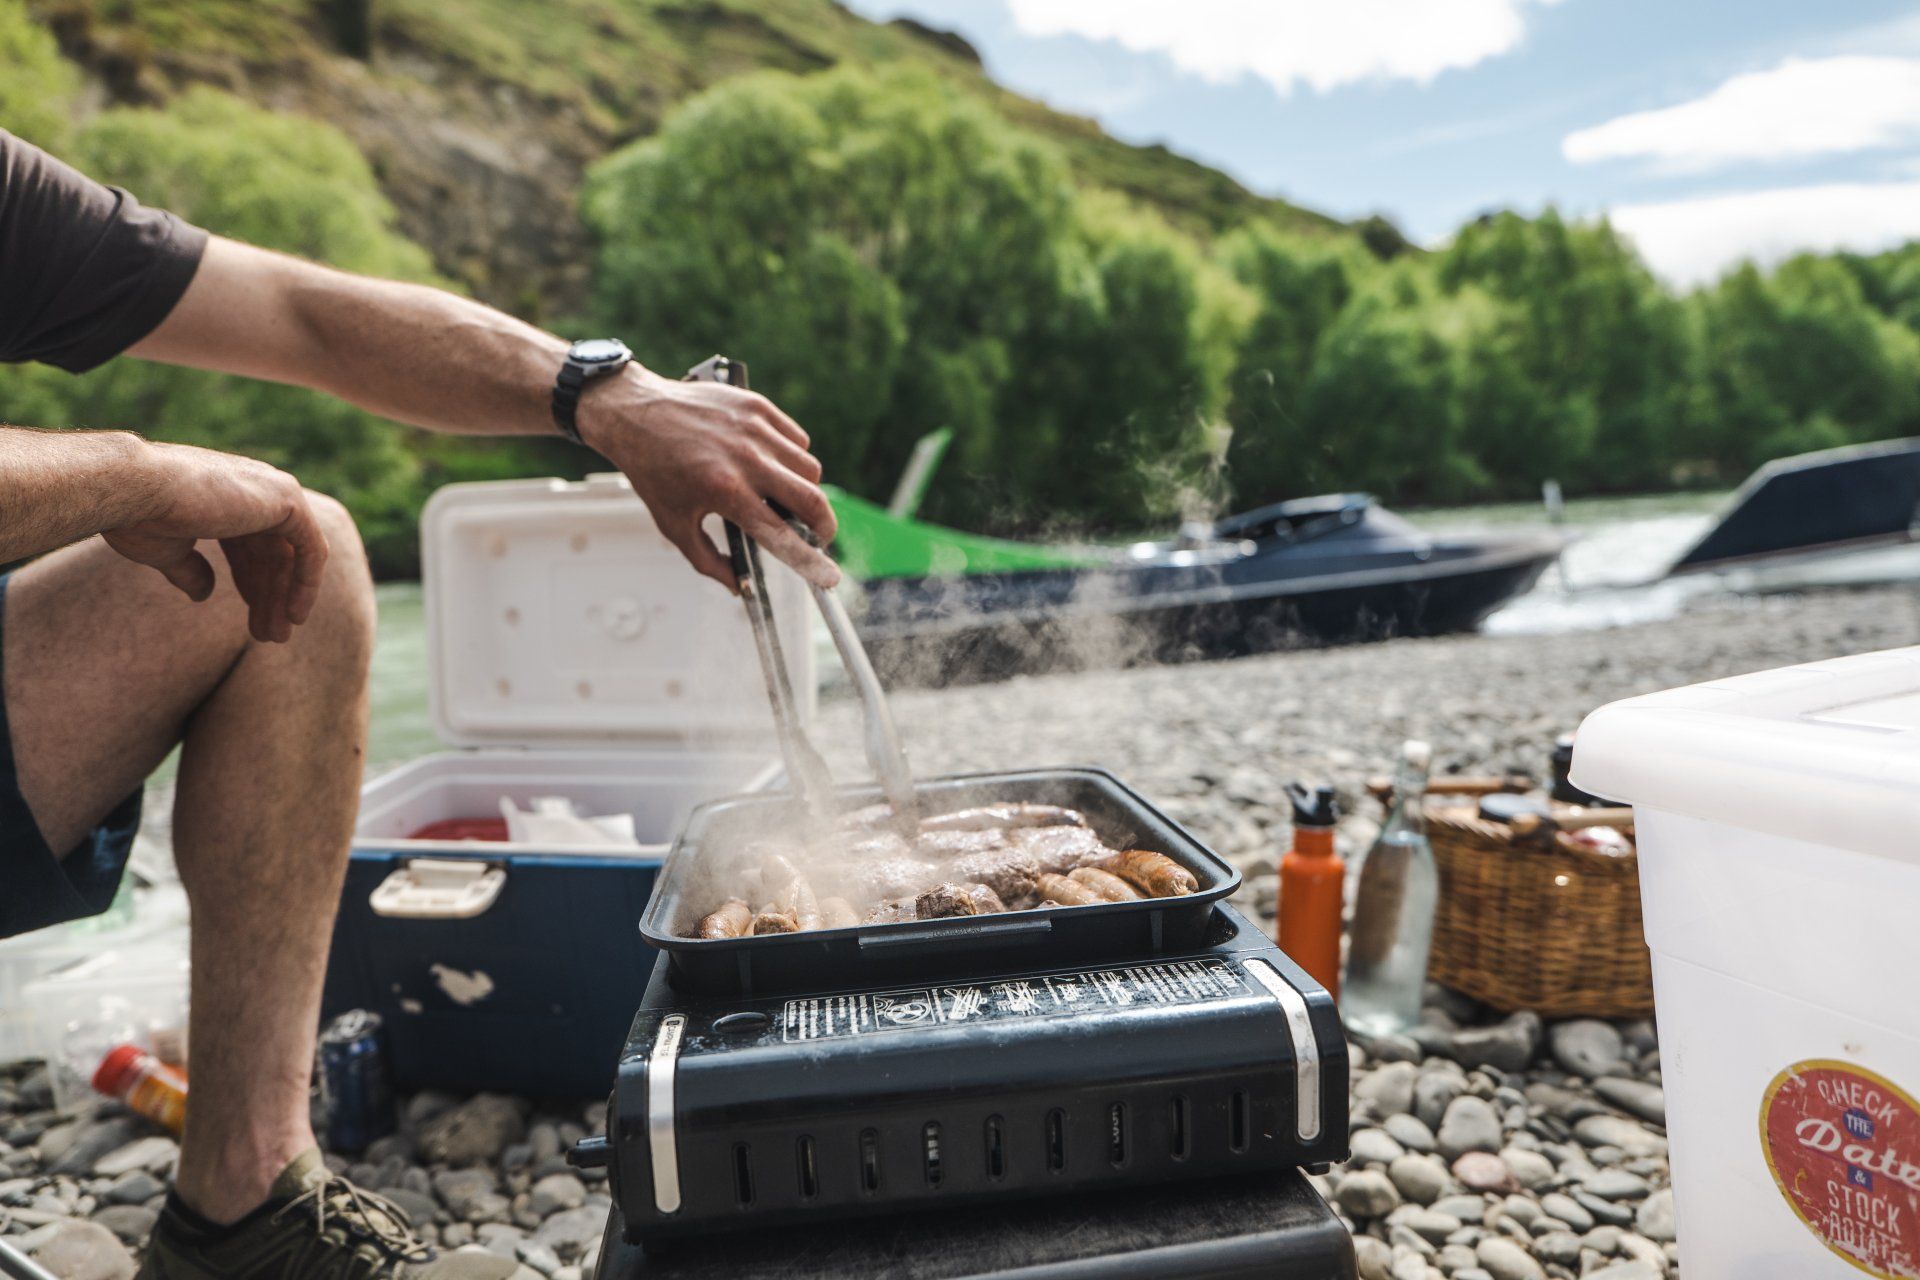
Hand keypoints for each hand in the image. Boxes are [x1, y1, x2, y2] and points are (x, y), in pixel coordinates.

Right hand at [105, 442, 329, 642]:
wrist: (136, 491)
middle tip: (270, 636)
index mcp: (224, 494)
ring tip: (277, 636)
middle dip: (270, 596)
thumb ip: (190, 569)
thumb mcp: (166, 551)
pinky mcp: (288, 500)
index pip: (249, 545)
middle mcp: (254, 487)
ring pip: (292, 555)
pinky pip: (311, 549)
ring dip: (286, 597)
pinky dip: (306, 583)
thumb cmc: (138, 518)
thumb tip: (204, 595)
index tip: (253, 621)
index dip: (251, 584)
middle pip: (272, 553)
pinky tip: (295, 615)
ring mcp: (274, 490)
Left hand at [578, 368, 839, 589]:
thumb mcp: (674, 525)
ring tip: (784, 498)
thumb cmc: (653, 469)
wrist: (637, 414)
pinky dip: (794, 458)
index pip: (781, 535)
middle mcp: (746, 459)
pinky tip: (774, 465)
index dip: (809, 561)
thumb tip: (737, 587)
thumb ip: (708, 562)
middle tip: (818, 536)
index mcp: (725, 491)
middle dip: (823, 526)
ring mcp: (755, 430)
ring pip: (810, 469)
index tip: (829, 577)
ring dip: (806, 491)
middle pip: (811, 499)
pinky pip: (798, 439)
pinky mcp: (758, 408)